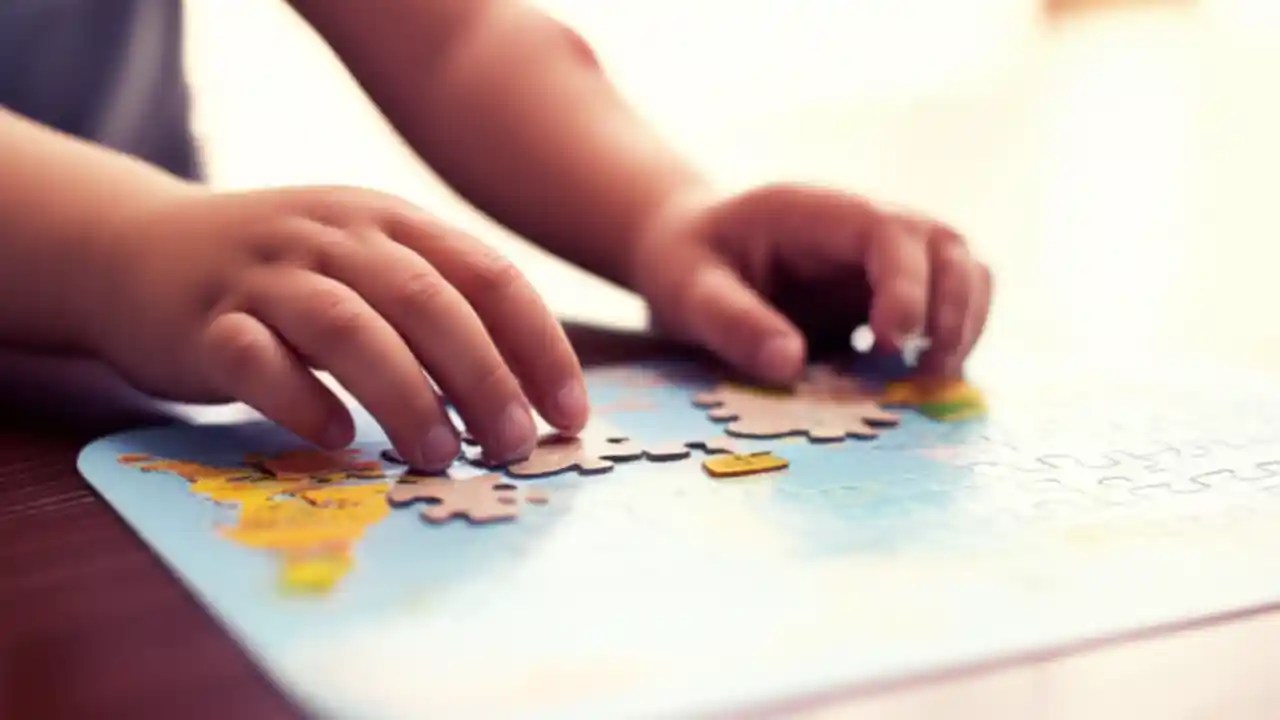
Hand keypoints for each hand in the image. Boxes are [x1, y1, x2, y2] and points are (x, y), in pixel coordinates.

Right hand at [92, 186, 587, 468]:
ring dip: (404, 393)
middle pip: (428, 301)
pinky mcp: (203, 322)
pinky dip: (299, 398)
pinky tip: (334, 439)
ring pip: (348, 327)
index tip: (568, 415)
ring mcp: (265, 275)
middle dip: (484, 377)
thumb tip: (523, 402)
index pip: (489, 276)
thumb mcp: (368, 267)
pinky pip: (254, 358)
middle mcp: (334, 236)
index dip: (539, 347)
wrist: (138, 249)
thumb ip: (437, 313)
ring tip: (438, 454)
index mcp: (391, 222)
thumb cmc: (286, 277)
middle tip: (512, 445)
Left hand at [632, 184, 991, 383]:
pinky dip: (944, 344)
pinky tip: (914, 384)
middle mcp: (862, 227)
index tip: (890, 342)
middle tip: (928, 373)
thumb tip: (790, 364)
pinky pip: (940, 309)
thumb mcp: (686, 292)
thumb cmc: (684, 263)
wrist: (686, 251)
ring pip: (961, 273)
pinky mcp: (883, 295)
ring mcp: (879, 261)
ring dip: (961, 326)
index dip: (906, 285)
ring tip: (930, 382)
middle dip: (953, 308)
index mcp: (815, 212)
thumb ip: (731, 322)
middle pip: (946, 246)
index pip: (889, 231)